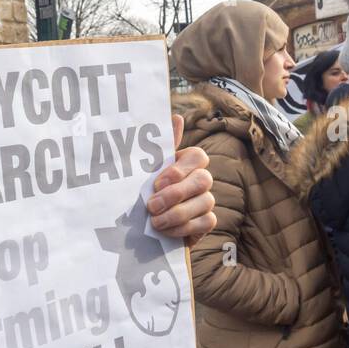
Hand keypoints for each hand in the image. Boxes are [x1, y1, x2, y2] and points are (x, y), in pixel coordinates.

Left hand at [147, 113, 216, 245]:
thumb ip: (162, 148)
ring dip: (177, 213)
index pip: (197, 156)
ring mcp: (206, 200)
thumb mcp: (146, 171)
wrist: (142, 227)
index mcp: (187, 162)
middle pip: (203, 179)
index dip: (179, 169)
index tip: (157, 182)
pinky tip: (167, 231)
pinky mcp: (207, 221)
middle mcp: (200, 178)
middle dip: (176, 194)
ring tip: (156, 222)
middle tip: (152, 206)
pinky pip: (205, 221)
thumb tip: (176, 117)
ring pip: (205, 201)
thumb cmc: (144, 193)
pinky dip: (184, 227)